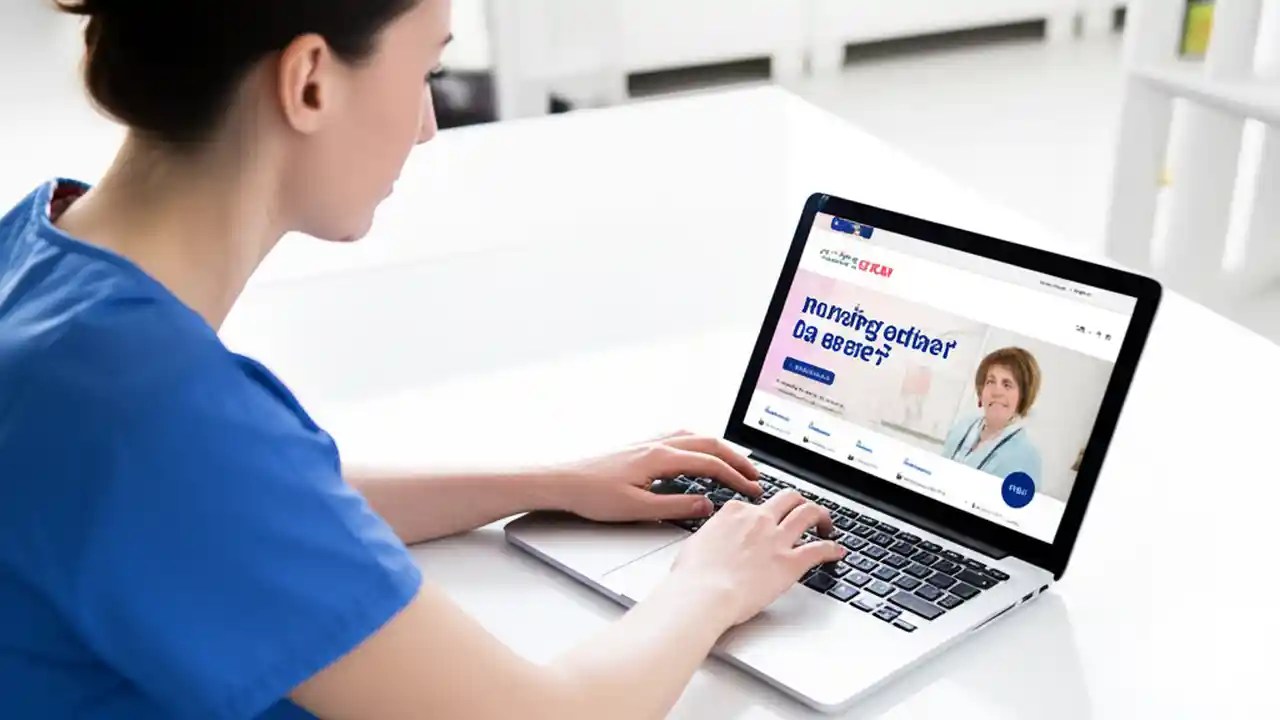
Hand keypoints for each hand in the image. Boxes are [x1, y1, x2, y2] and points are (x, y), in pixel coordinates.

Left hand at [552, 431, 761, 522]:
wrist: (563, 481)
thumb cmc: (593, 496)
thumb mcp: (638, 509)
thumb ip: (676, 506)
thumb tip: (707, 504)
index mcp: (661, 458)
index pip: (710, 463)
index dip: (736, 476)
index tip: (752, 489)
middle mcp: (658, 444)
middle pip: (709, 444)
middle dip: (736, 459)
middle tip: (754, 475)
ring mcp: (649, 442)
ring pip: (696, 437)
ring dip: (719, 449)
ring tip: (734, 464)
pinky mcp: (641, 446)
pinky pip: (680, 437)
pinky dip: (700, 444)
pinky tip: (698, 453)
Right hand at [669, 490, 844, 626]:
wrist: (704, 594)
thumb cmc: (693, 576)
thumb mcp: (695, 545)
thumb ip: (710, 538)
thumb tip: (710, 543)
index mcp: (734, 512)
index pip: (755, 504)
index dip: (763, 513)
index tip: (765, 521)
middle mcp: (759, 519)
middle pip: (788, 498)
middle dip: (798, 503)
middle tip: (802, 511)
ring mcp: (777, 538)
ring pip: (809, 513)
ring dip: (821, 516)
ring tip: (826, 524)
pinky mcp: (791, 562)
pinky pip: (820, 549)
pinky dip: (832, 549)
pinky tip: (837, 552)